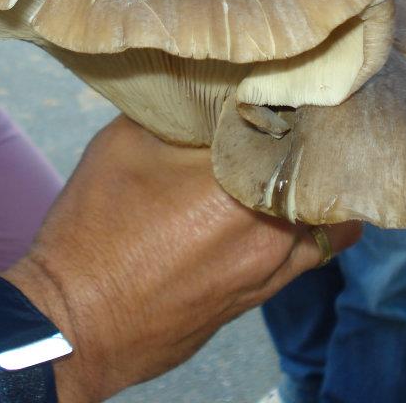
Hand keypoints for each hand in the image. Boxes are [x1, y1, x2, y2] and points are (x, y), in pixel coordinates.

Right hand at [4, 116, 360, 401]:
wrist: (75, 323)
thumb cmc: (93, 231)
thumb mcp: (124, 144)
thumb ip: (179, 110)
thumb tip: (213, 85)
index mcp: (240, 184)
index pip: (299, 124)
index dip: (300, 98)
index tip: (289, 82)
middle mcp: (271, 230)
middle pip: (323, 171)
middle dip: (314, 141)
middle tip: (295, 116)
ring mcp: (273, 270)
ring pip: (330, 218)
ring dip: (316, 188)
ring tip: (292, 162)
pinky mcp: (262, 296)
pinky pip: (311, 252)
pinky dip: (305, 224)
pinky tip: (277, 206)